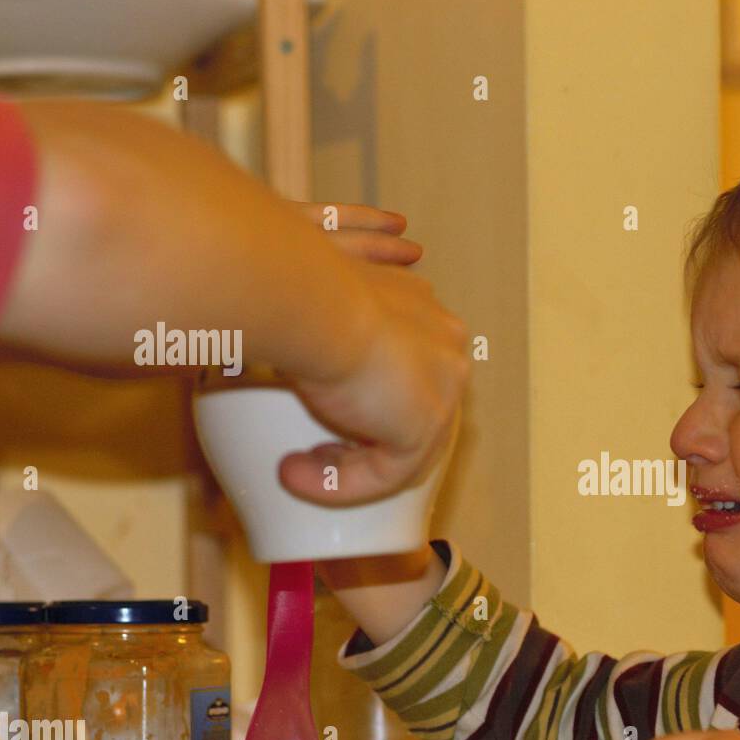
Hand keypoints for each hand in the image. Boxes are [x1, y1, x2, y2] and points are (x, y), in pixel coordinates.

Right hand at [278, 203, 468, 504]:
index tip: (323, 414)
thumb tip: (344, 256)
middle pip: (418, 413)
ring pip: (405, 449)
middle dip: (368, 440)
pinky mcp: (424, 426)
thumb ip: (332, 279)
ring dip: (350, 467)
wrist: (303, 292)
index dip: (370, 400)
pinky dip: (340, 483)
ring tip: (299, 469)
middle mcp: (447, 346)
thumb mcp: (313, 278)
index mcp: (427, 309)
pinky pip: (387, 473)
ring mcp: (443, 388)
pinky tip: (296, 474)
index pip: (415, 368)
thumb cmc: (292, 274)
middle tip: (317, 454)